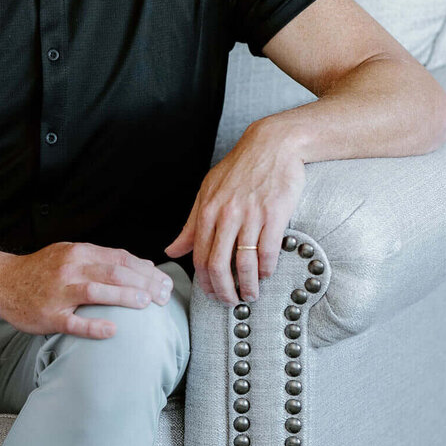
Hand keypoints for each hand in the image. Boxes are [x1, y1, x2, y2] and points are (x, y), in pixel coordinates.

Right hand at [0, 242, 174, 339]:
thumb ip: (102, 259)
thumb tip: (142, 265)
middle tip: (164, 295)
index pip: (119, 258)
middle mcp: (69, 269)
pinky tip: (113, 330)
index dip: (145, 269)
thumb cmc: (41, 270)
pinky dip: (94, 326)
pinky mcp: (49, 315)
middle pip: (113, 272)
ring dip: (124, 296)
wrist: (1, 281)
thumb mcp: (69, 254)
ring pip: (96, 292)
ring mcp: (58, 293)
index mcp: (77, 253)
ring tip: (146, 304)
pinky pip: (73, 322)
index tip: (163, 281)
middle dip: (143, 283)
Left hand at [164, 121, 305, 303]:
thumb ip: (190, 224)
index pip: (199, 256)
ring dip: (247, 285)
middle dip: (223, 290)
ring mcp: (250, 215)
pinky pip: (268, 251)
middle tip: (230, 302)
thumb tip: (171, 250)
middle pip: (218, 264)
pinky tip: (265, 274)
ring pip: (244, 262)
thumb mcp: (207, 191)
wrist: (272, 144)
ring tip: (250, 294)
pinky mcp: (274, 214)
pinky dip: (266, 269)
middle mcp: (226, 215)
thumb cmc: (239, 168)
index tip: (212, 294)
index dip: (205, 281)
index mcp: (207, 211)